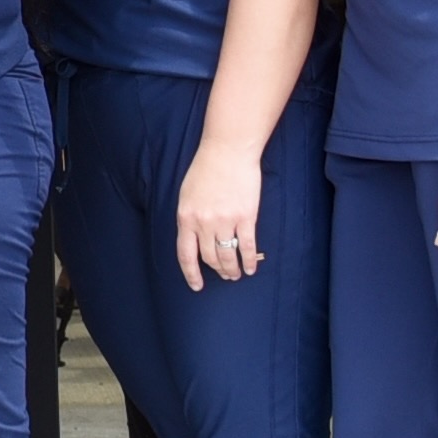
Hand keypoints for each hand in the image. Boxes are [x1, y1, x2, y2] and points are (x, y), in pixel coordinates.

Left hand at [174, 142, 263, 289]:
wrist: (228, 151)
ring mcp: (225, 221)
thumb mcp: (187, 194)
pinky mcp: (245, 217)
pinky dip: (250, 260)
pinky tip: (251, 268)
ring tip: (236, 275)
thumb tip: (195, 239)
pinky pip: (247, 246)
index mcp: (186, 217)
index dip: (191, 274)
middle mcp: (204, 223)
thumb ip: (189, 217)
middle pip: (210, 258)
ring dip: (232, 269)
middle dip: (217, 270)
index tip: (197, 286)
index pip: (185, 254)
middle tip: (224, 276)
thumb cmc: (206, 169)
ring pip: (228, 255)